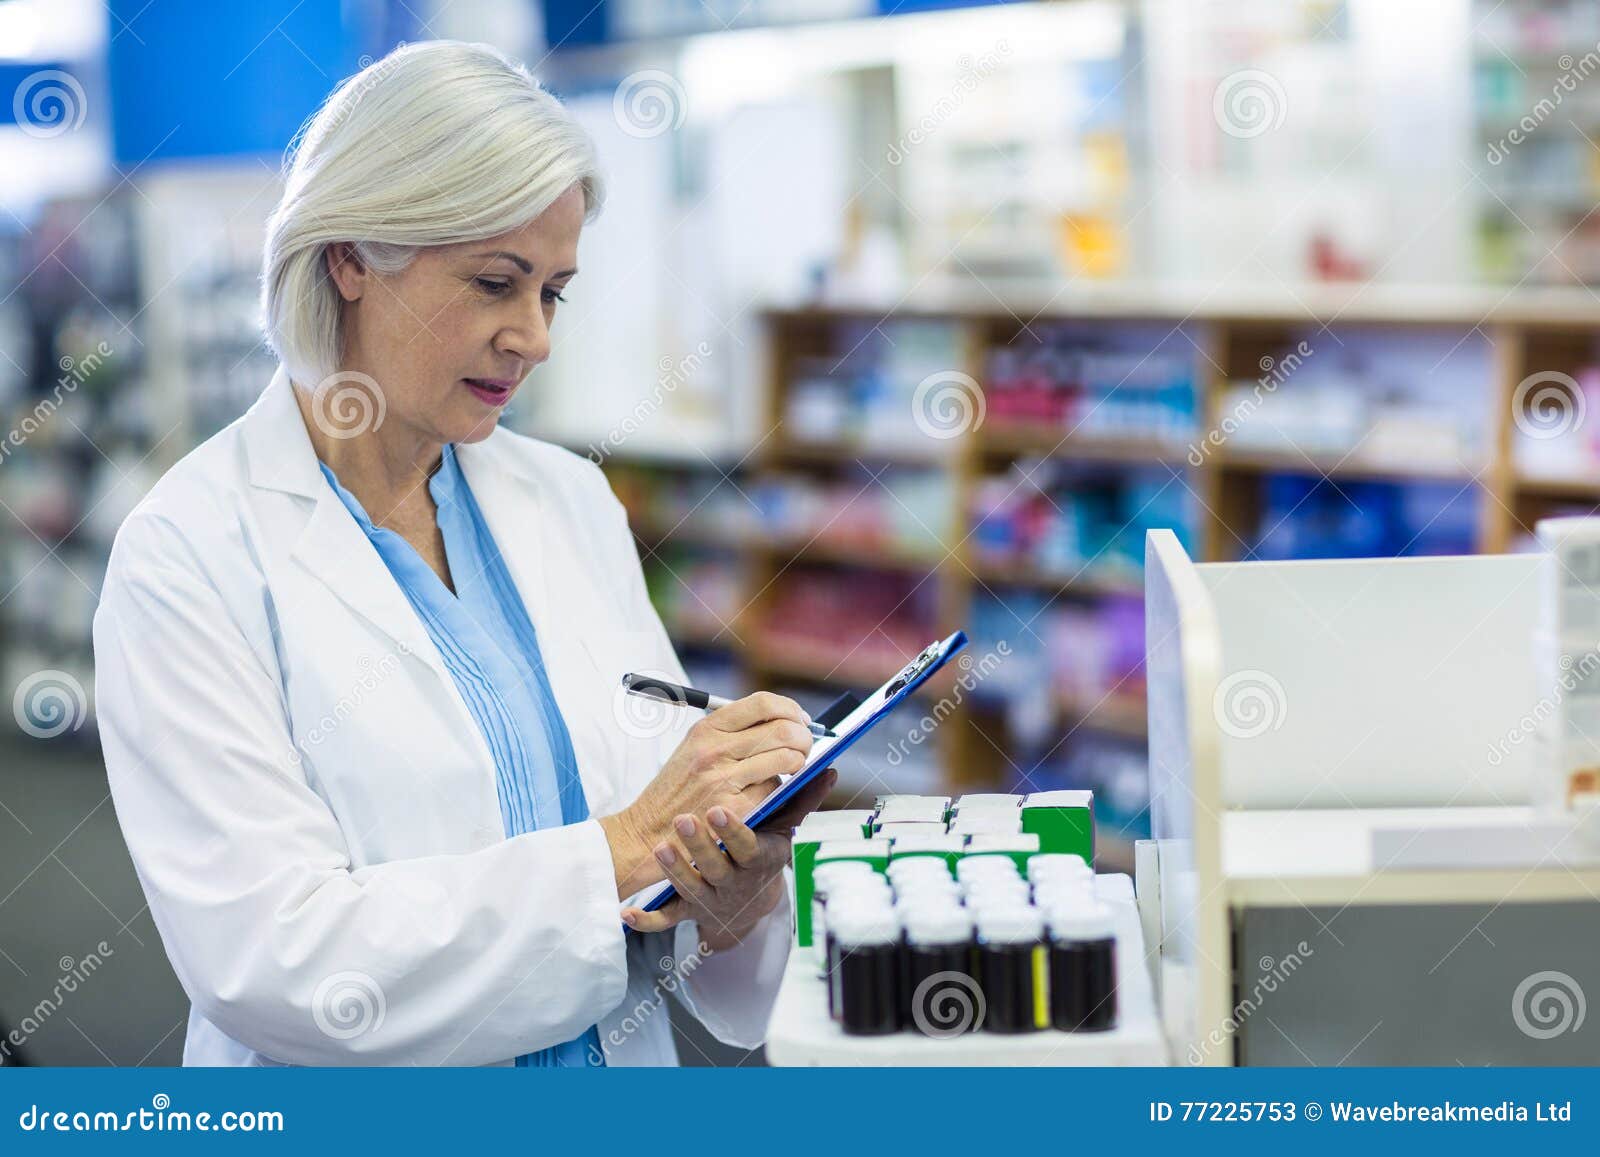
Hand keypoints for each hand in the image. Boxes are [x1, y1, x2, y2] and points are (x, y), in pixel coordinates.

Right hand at [599, 692, 814, 896]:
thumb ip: (732, 731)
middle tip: (804, 746)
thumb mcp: (694, 747)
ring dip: (797, 762)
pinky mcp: (733, 809)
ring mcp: (724, 779)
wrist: (646, 830)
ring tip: (791, 767)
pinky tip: (763, 794)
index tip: (800, 719)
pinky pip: (774, 790)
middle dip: (803, 737)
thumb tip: (782, 719)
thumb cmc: (676, 789)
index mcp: (706, 728)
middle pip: (782, 728)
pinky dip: (776, 790)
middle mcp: (715, 749)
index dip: (790, 709)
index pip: (763, 703)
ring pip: (786, 758)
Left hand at [620, 768, 837, 950]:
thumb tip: (828, 769)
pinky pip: (666, 921)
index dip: (734, 833)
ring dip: (675, 872)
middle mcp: (735, 882)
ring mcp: (710, 899)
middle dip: (701, 848)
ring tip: (660, 848)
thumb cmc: (763, 851)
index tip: (719, 809)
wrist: (748, 903)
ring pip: (691, 889)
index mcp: (760, 860)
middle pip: (717, 869)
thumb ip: (801, 800)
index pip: (749, 848)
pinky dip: (648, 920)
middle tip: (685, 821)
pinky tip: (627, 912)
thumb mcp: (785, 829)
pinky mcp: (687, 911)